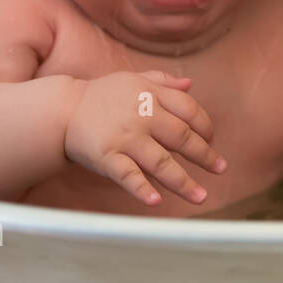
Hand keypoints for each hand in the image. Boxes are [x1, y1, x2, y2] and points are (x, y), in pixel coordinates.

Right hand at [64, 71, 226, 205]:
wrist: (61, 110)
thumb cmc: (102, 96)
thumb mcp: (132, 80)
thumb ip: (162, 82)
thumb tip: (190, 84)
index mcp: (151, 94)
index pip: (189, 110)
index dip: (205, 127)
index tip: (212, 141)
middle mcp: (142, 115)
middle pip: (182, 137)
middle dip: (205, 156)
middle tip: (221, 169)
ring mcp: (125, 138)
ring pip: (161, 162)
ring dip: (183, 182)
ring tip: (201, 197)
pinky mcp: (107, 157)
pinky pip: (128, 175)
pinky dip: (141, 189)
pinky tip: (156, 202)